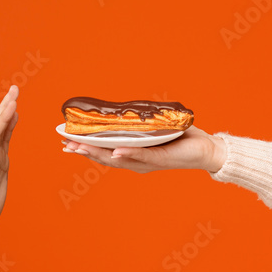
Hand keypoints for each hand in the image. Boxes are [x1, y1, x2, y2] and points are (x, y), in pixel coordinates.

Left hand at [0, 85, 18, 233]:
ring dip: (8, 112)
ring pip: (3, 130)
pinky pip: (6, 140)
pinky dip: (11, 126)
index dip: (4, 119)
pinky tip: (14, 116)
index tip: (12, 104)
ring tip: (14, 96)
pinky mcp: (1, 162)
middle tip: (14, 88)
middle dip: (6, 107)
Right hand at [62, 126, 226, 173]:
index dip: (85, 148)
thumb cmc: (181, 138)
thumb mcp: (154, 128)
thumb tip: (123, 109)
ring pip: (117, 159)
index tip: (67, 141)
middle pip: (105, 158)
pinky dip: (127, 153)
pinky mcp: (160, 158)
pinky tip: (115, 150)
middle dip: (84, 151)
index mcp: (133, 155)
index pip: (104, 152)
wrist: (205, 149)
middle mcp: (136, 161)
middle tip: (66, 144)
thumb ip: (139, 123)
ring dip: (98, 153)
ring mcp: (147, 162)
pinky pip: (141, 156)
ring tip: (80, 147)